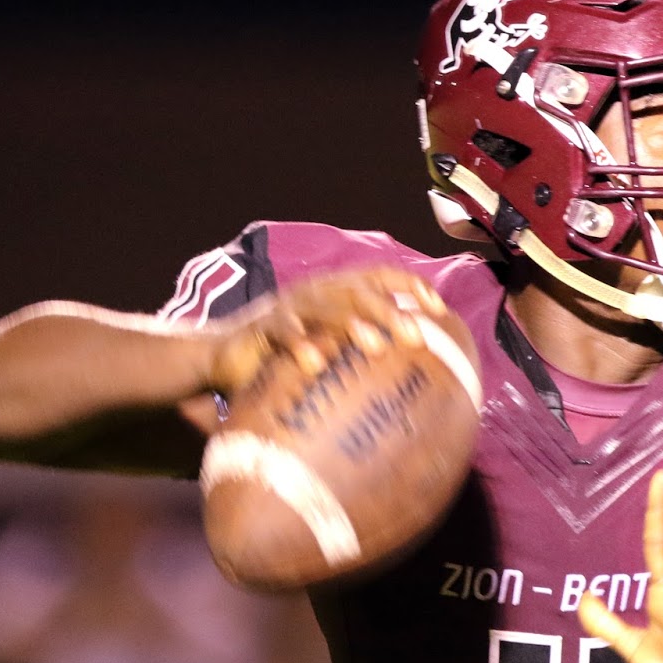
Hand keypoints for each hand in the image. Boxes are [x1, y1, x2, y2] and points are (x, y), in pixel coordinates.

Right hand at [206, 267, 447, 395]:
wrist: (223, 356)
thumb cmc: (289, 358)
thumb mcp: (330, 352)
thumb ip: (363, 356)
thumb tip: (414, 385)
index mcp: (336, 293)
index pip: (378, 276)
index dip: (409, 286)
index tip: (439, 309)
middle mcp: (316, 293)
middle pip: (358, 291)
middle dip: (389, 310)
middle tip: (415, 337)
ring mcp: (289, 308)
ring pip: (326, 307)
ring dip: (353, 324)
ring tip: (376, 345)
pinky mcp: (262, 327)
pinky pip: (284, 334)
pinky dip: (301, 346)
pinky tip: (316, 364)